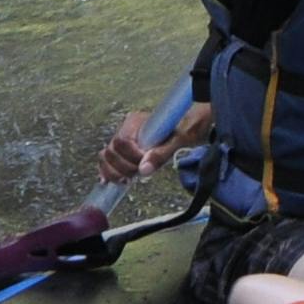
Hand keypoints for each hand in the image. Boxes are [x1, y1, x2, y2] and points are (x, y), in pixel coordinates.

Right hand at [97, 100, 211, 184]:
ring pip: (108, 157)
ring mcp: (126, 140)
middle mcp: (127, 129)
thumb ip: (161, 153)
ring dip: (115, 171)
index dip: (131, 156)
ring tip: (129, 179)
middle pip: (111, 151)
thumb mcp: (180, 138)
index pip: (121, 142)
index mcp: (136, 121)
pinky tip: (112, 181)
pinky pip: (112, 161)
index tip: (145, 162)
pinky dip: (110, 172)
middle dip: (122, 166)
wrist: (196, 123)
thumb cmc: (190, 126)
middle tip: (137, 174)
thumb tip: (143, 169)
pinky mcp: (128, 151)